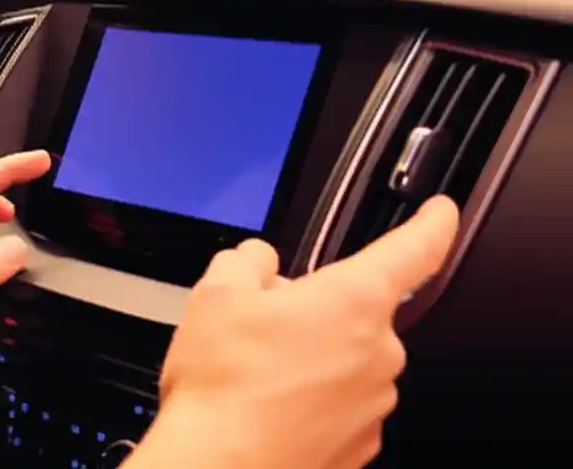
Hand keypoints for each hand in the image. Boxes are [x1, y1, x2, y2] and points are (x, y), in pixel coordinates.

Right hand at [130, 196, 458, 468]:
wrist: (220, 467)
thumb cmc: (225, 387)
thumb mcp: (216, 295)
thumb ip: (246, 261)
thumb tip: (256, 262)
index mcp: (353, 301)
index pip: (414, 249)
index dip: (432, 224)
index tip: (440, 213)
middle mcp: (378, 353)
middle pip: (356, 311)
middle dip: (316, 310)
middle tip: (261, 325)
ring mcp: (372, 404)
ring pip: (346, 361)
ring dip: (310, 358)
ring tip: (253, 375)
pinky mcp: (359, 444)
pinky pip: (339, 405)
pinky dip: (309, 402)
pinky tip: (266, 407)